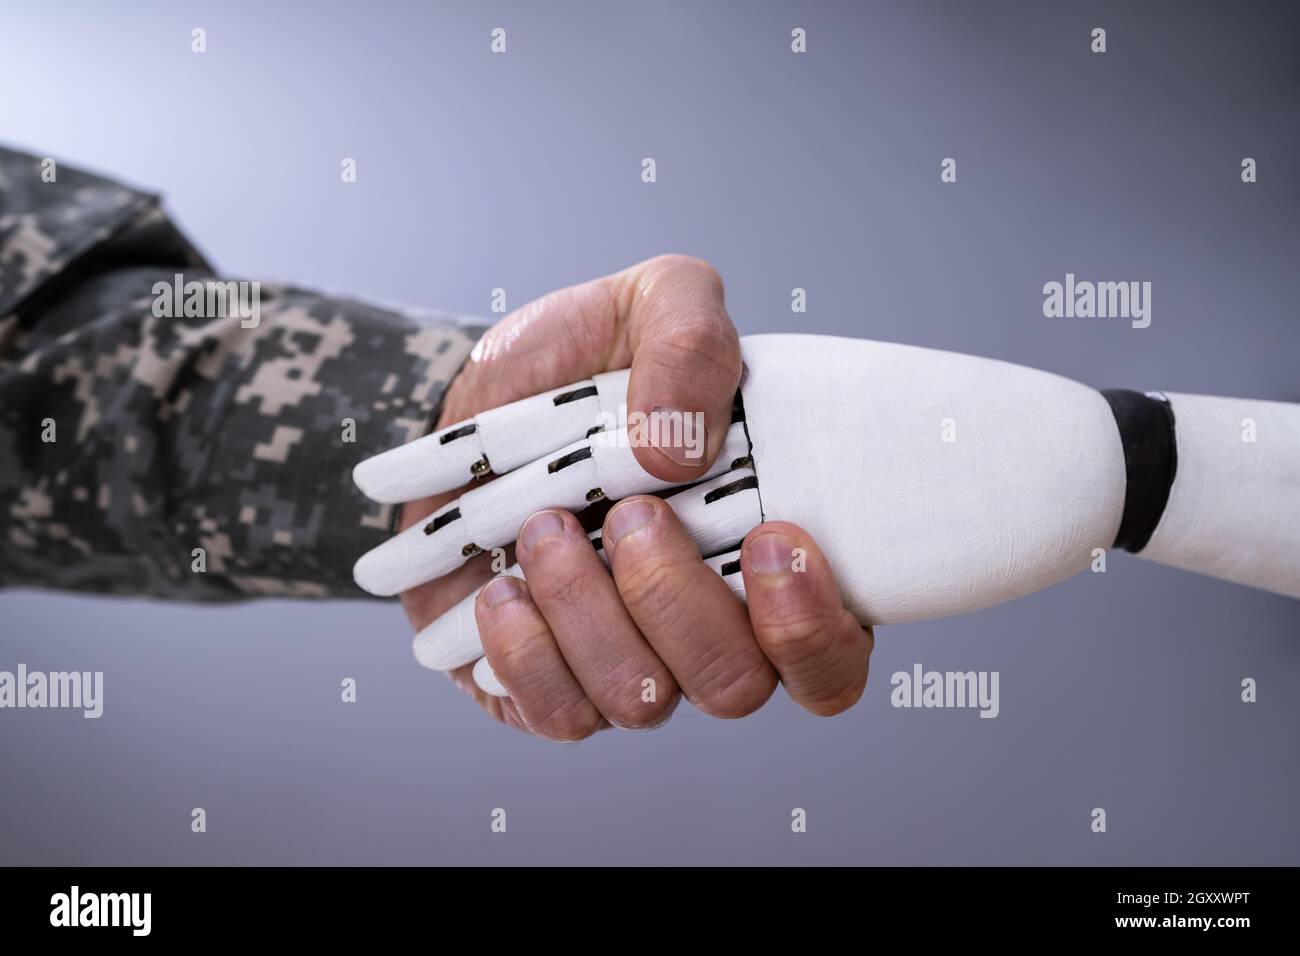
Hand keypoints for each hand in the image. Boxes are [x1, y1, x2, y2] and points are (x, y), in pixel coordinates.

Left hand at [355, 255, 872, 737]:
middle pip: (735, 684)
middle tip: (629, 513)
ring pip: (642, 700)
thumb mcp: (654, 301)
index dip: (813, 629)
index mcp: (769, 557)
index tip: (772, 539)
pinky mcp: (549, 686)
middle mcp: (710, 629)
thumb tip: (680, 449)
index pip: (832, 657)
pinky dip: (526, 649)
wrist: (468, 398)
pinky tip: (502, 585)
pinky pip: (557, 715)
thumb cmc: (583, 363)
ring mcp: (630, 666)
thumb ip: (692, 339)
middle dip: (675, 599)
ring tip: (542, 526)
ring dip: (590, 610)